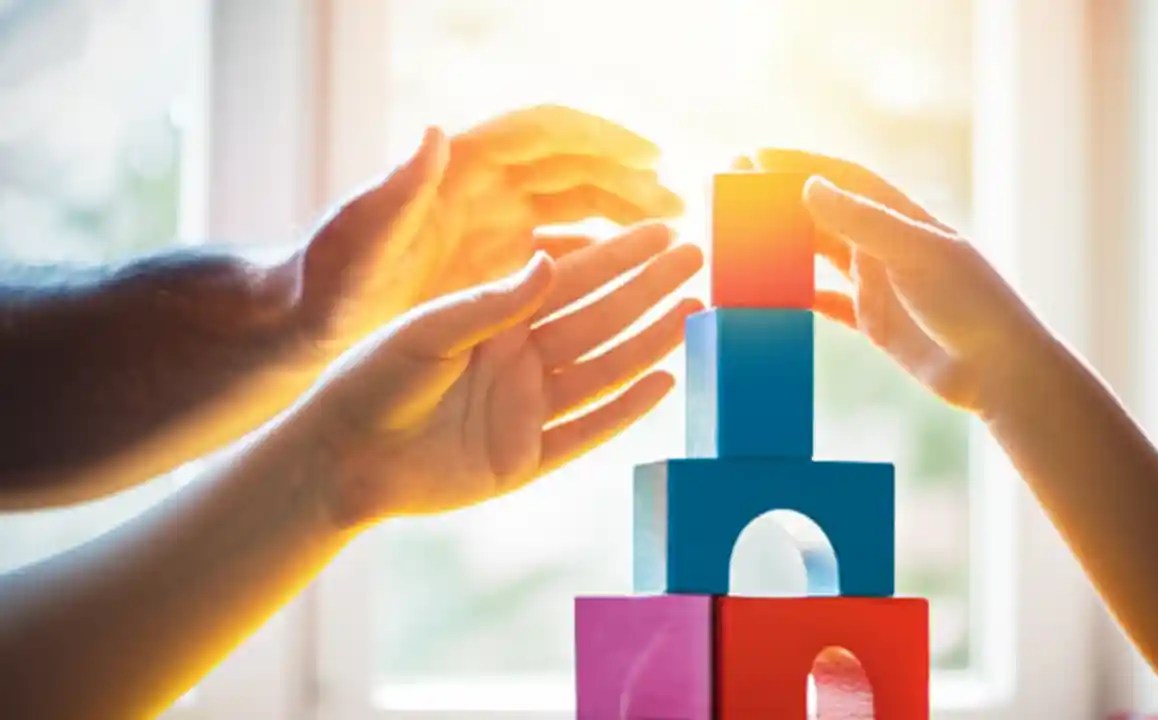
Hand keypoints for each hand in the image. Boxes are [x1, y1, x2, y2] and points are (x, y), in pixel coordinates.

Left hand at [293, 223, 702, 525]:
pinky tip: (665, 383)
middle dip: (647, 290)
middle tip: (696, 261)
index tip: (661, 231)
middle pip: (597, 320)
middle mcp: (518, 360)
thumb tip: (550, 259)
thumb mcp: (429, 331)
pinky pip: (586, 432)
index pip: (568, 280)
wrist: (341, 458)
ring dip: (649, 343)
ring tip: (696, 313)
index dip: (616, 255)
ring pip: (602, 371)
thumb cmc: (371, 381)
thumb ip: (492, 302)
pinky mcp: (525, 459)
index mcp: (494, 319)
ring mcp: (525, 410)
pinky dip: (624, 411)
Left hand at [296, 105, 682, 357]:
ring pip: (575, 211)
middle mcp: (486, 191)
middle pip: (574, 171)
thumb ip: (397, 188)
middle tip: (680, 209)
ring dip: (623, 220)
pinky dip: (598, 260)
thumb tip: (437, 131)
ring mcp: (494, 230)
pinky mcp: (495, 269)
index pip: (544, 133)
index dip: (602, 137)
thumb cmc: (325, 280)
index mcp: (461, 169)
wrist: (310, 323)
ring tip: (671, 238)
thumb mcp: (357, 237)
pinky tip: (629, 281)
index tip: (652, 154)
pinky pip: (560, 256)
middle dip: (630, 182)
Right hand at [740, 149, 1048, 412]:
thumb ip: (863, 222)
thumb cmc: (972, 305)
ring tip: (742, 239)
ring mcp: (880, 284)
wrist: (1000, 371)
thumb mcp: (916, 255)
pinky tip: (772, 296)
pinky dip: (800, 296)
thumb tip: (808, 187)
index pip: (843, 179)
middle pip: (824, 214)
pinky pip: (828, 304)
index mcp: (903, 219)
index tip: (753, 157)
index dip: (799, 164)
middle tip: (734, 193)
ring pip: (820, 256)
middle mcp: (888, 246)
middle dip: (781, 201)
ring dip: (783, 245)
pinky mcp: (875, 323)